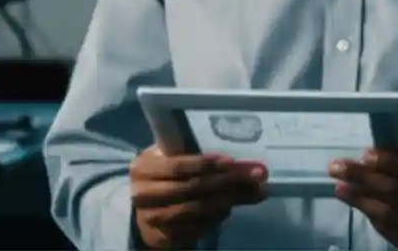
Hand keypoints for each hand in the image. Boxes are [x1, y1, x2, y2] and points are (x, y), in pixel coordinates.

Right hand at [130, 145, 267, 248]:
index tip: (232, 162)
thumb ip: (207, 162)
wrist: (147, 208)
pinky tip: (230, 208)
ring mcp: (151, 218)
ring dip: (226, 201)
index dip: (205, 164)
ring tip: (250, 193)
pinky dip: (216, 218)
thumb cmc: (165, 175)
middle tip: (254, 178)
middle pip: (190, 188)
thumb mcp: (178, 160)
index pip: (177, 166)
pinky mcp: (162, 237)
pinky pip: (195, 228)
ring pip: (195, 210)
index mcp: (143, 167)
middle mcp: (142, 194)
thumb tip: (250, 167)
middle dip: (226, 182)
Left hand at [330, 149, 397, 248]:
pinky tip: (352, 200)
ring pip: (391, 215)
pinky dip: (368, 214)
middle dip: (365, 178)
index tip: (365, 153)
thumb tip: (382, 144)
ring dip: (360, 199)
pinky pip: (389, 231)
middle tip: (337, 166)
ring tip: (339, 185)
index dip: (392, 163)